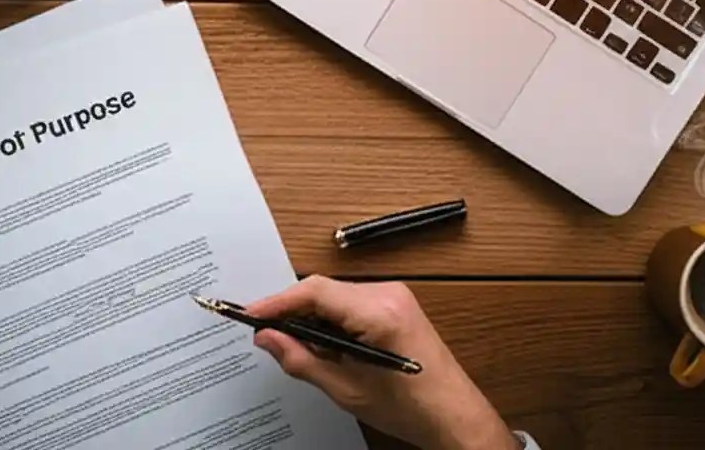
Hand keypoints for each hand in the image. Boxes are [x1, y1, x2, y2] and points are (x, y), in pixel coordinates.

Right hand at [250, 276, 516, 449]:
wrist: (453, 414)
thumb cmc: (412, 406)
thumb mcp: (346, 389)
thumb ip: (301, 359)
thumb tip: (268, 338)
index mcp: (378, 313)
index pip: (314, 292)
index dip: (277, 302)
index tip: (251, 314)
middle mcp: (388, 295)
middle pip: (323, 291)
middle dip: (292, 312)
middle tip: (267, 336)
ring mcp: (395, 296)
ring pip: (335, 296)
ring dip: (312, 317)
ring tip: (298, 348)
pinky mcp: (397, 304)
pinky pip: (351, 302)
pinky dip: (331, 319)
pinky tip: (324, 345)